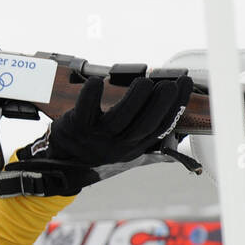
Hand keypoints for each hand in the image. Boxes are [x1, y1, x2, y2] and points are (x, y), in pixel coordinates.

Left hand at [16, 74, 193, 167]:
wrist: (59, 162)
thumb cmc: (96, 151)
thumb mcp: (124, 153)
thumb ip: (148, 145)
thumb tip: (178, 140)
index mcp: (133, 148)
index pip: (161, 127)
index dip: (176, 107)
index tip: (185, 83)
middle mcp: (116, 145)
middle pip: (143, 126)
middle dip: (159, 104)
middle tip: (169, 84)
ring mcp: (95, 137)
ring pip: (119, 119)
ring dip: (134, 99)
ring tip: (144, 82)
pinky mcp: (75, 127)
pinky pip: (84, 111)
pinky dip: (90, 96)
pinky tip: (97, 81)